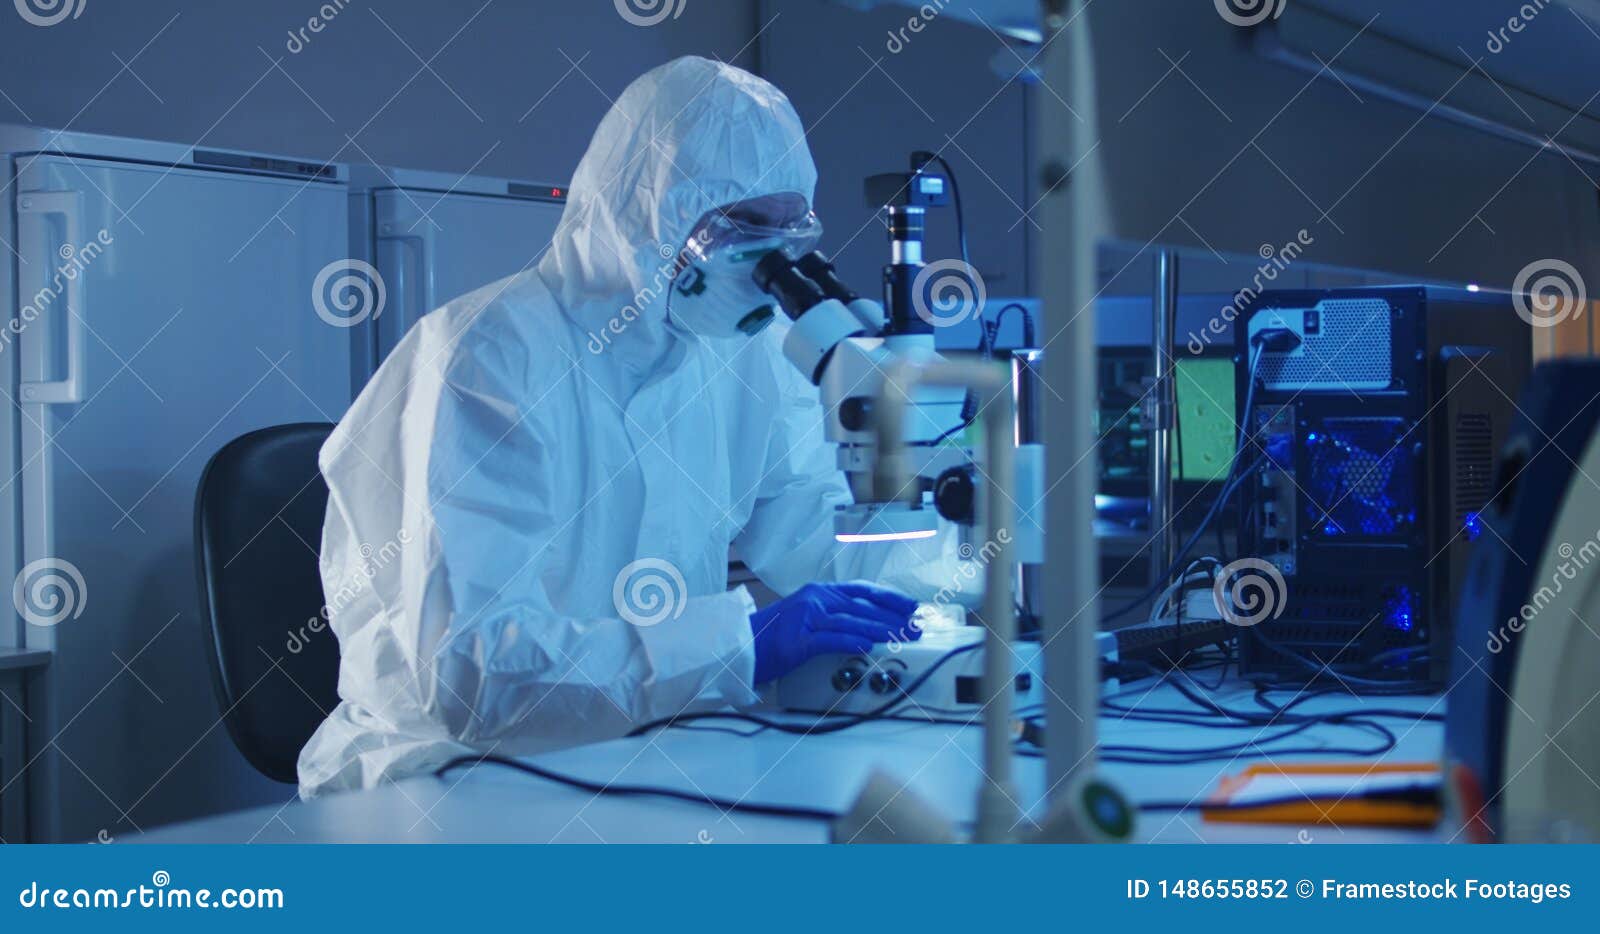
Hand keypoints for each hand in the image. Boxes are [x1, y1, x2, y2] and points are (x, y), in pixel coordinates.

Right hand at [748, 581, 919, 684]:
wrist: (741, 647)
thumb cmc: (775, 638)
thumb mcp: (809, 620)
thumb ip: (836, 619)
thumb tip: (870, 628)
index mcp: (819, 593)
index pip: (862, 591)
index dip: (889, 598)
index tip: (911, 607)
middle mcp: (815, 599)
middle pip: (862, 607)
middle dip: (893, 618)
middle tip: (916, 627)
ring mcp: (806, 617)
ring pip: (851, 621)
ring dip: (881, 630)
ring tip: (902, 637)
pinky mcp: (797, 639)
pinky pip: (830, 639)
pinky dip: (851, 641)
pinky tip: (869, 646)